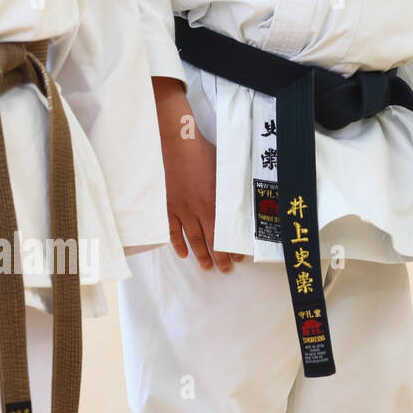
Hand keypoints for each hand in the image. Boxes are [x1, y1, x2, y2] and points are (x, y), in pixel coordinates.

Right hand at [153, 77, 242, 272]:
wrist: (176, 143)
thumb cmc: (203, 153)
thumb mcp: (225, 170)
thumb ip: (232, 189)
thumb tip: (245, 198)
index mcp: (213, 204)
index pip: (223, 234)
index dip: (231, 249)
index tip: (238, 259)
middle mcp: (197, 211)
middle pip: (209, 241)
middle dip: (218, 258)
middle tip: (224, 270)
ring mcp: (180, 209)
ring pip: (191, 239)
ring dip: (200, 255)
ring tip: (206, 267)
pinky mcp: (167, 205)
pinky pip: (171, 229)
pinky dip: (177, 243)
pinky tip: (183, 254)